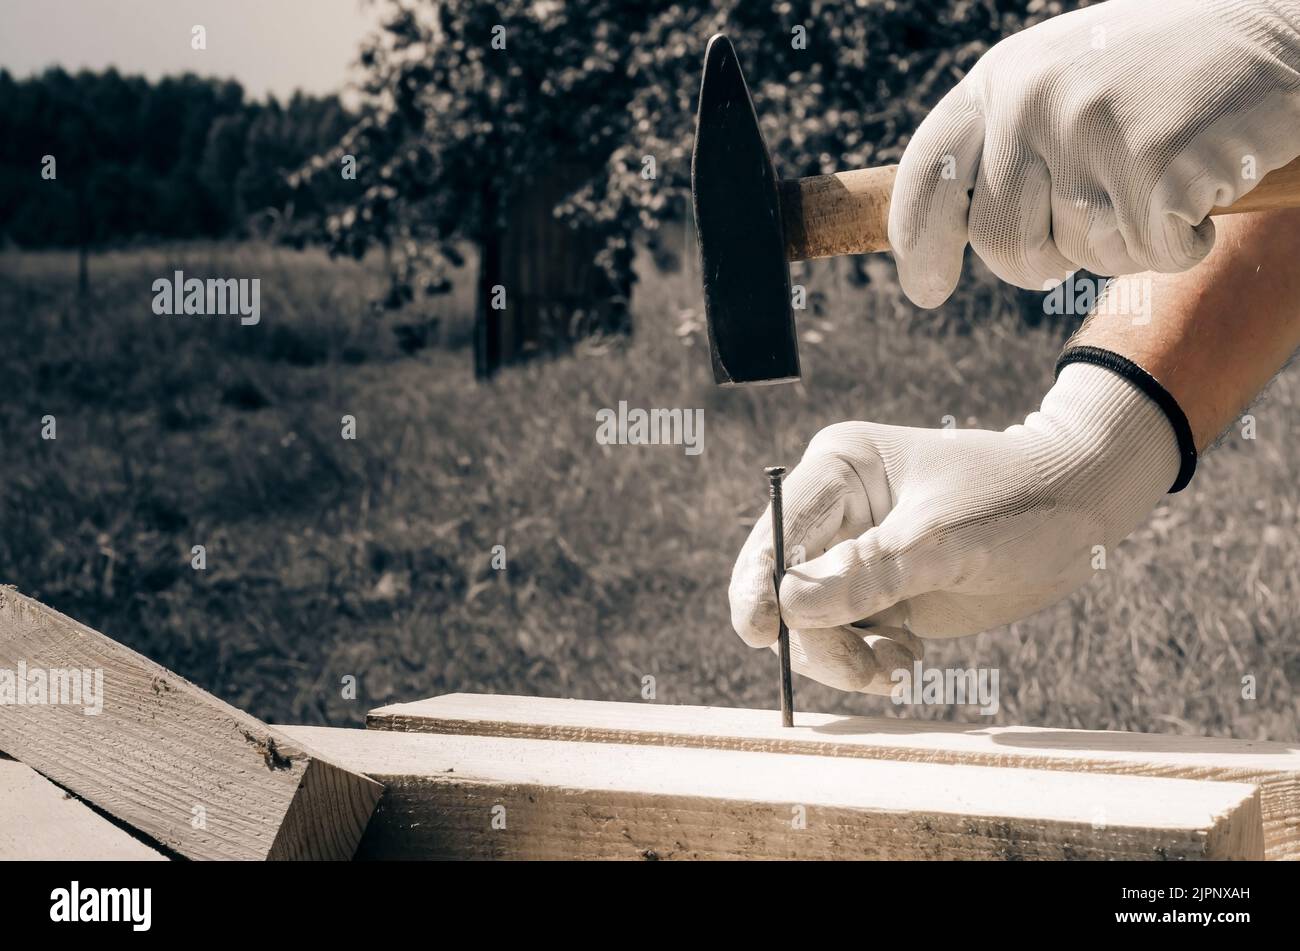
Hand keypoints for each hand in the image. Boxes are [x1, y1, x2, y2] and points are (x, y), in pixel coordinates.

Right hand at [729, 364, 1179, 692]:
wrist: (1081, 508)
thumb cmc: (1018, 500)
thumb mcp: (948, 539)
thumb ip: (870, 572)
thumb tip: (788, 606)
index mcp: (840, 471)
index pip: (779, 531)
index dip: (757, 582)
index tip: (759, 633)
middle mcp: (834, 513)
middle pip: (783, 587)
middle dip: (816, 636)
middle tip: (866, 671)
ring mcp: (852, 556)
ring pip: (808, 624)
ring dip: (845, 657)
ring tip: (901, 665)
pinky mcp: (875, 593)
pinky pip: (842, 640)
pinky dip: (867, 661)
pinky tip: (909, 656)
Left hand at [888, 0, 1299, 307]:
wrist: (1286, 27)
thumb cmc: (1171, 70)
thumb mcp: (1069, 80)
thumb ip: (1012, 140)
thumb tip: (952, 229)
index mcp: (1003, 76)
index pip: (930, 175)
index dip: (919, 243)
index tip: (926, 289)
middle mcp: (1032, 101)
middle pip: (1000, 245)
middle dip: (1042, 264)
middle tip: (1098, 230)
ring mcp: (1091, 132)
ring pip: (1084, 256)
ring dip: (1131, 240)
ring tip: (1167, 172)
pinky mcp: (1155, 168)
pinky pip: (1155, 256)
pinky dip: (1188, 240)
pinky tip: (1209, 181)